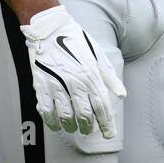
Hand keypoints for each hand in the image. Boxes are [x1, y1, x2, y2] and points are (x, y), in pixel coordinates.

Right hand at [20, 6, 126, 137]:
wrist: (49, 28)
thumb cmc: (75, 41)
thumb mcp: (98, 55)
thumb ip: (110, 76)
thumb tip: (122, 94)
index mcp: (91, 74)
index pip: (102, 105)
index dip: (106, 123)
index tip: (109, 134)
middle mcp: (76, 81)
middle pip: (85, 114)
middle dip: (88, 127)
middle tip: (88, 130)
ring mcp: (57, 84)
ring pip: (66, 116)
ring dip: (71, 126)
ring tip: (74, 127)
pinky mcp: (41, 85)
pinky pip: (46, 111)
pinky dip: (52, 121)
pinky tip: (56, 124)